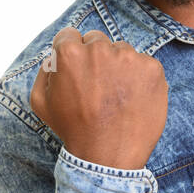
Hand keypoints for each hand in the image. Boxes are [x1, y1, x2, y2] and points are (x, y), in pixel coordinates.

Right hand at [29, 27, 167, 169]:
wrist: (108, 156)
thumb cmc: (73, 129)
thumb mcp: (41, 101)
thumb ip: (45, 70)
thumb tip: (55, 55)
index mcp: (70, 53)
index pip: (70, 36)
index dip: (72, 54)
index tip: (78, 71)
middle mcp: (100, 49)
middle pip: (97, 40)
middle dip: (96, 58)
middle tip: (98, 87)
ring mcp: (129, 57)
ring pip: (122, 51)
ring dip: (119, 67)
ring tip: (116, 97)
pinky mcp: (152, 68)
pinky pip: (144, 64)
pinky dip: (140, 79)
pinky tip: (133, 100)